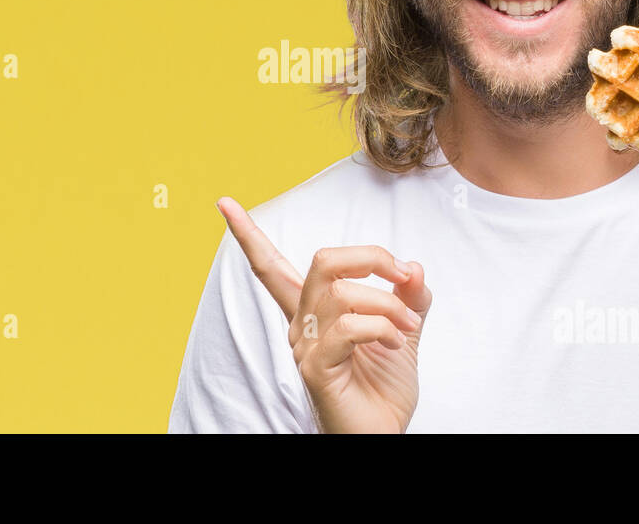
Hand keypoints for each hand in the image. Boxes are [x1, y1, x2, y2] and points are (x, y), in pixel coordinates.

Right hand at [216, 196, 432, 432]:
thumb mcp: (403, 331)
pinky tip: (396, 345)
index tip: (225, 203)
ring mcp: (304, 345)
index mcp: (313, 311)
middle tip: (404, 275)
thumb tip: (413, 267)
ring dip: (389, 304)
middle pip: (323, 260)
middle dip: (372, 256)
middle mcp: (300, 324)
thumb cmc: (383, 390)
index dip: (248, 235)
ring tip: (409, 329)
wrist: (382, 436)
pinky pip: (348, 327)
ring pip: (343, 292)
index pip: (272, 266)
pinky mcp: (315, 367)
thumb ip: (407, 297)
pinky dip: (382, 328)